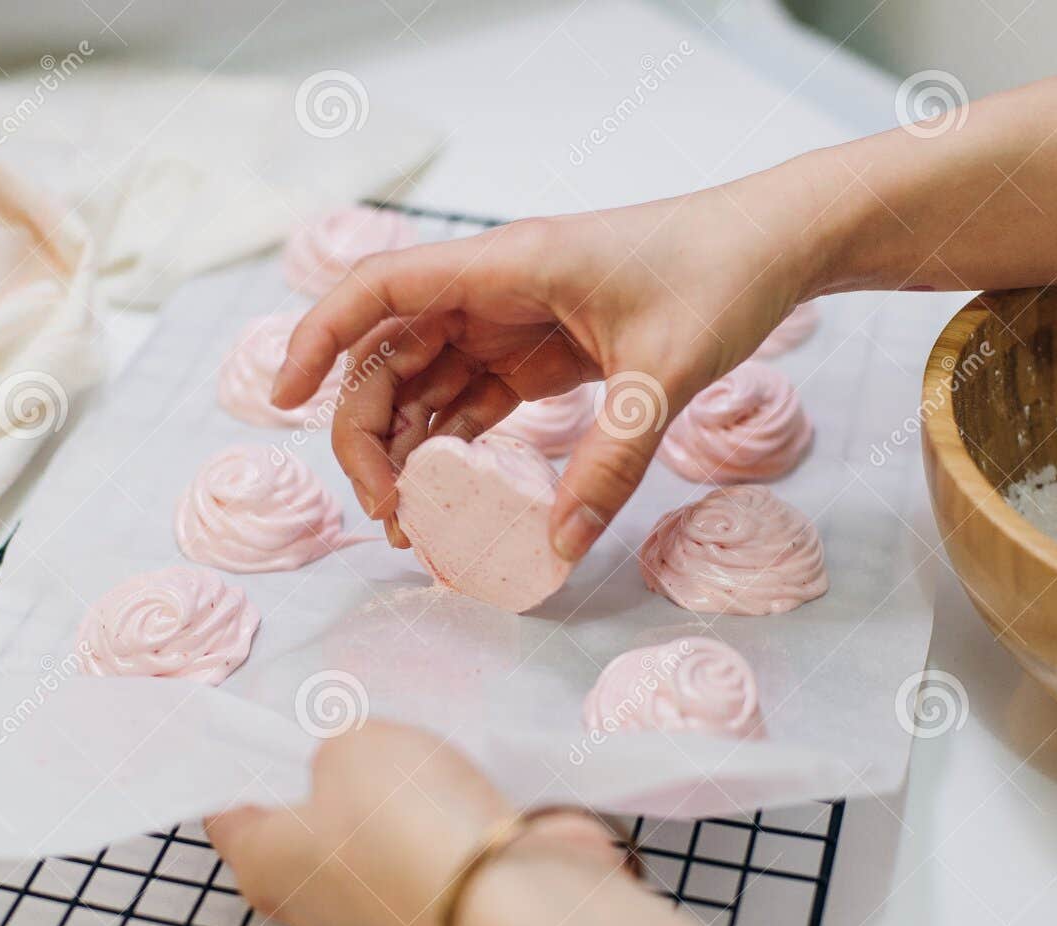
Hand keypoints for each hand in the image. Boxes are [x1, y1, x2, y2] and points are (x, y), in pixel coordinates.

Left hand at [203, 721, 613, 925]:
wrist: (498, 896)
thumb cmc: (399, 815)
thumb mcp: (354, 745)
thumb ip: (334, 754)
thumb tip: (340, 774)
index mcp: (259, 864)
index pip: (225, 817)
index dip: (241, 774)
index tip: (261, 746)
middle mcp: (298, 912)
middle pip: (289, 844)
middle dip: (311, 802)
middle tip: (342, 755)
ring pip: (349, 867)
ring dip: (369, 831)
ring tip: (406, 780)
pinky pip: (402, 881)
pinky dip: (415, 851)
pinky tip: (442, 816)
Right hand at [272, 160, 843, 560]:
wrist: (774, 248)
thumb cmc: (720, 276)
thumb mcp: (668, 371)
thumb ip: (613, 456)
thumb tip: (558, 545)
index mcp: (507, 267)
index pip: (380, 288)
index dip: (320, 337)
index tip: (282, 398)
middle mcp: (493, 292)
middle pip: (388, 353)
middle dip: (368, 431)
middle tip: (385, 513)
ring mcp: (511, 323)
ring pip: (423, 383)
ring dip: (406, 450)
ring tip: (413, 527)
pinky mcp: (536, 355)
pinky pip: (469, 401)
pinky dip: (450, 448)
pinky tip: (445, 499)